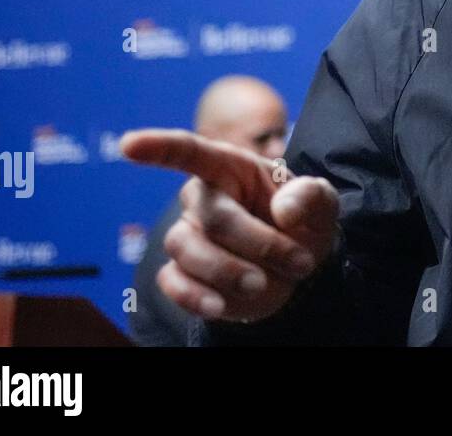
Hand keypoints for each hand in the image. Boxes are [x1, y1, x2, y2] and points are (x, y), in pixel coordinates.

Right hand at [120, 129, 338, 322]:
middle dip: (258, 243)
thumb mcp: (322, 203)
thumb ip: (311, 197)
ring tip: (264, 283)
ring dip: (232, 271)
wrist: (297, 267)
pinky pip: (173, 283)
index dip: (159, 147)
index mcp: (231, 168)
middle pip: (211, 218)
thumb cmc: (303, 222)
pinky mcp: (182, 273)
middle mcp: (202, 199)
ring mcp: (188, 236)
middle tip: (299, 261)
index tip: (128, 145)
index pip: (190, 151)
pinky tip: (220, 305)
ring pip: (188, 250)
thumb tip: (282, 211)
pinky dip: (196, 297)